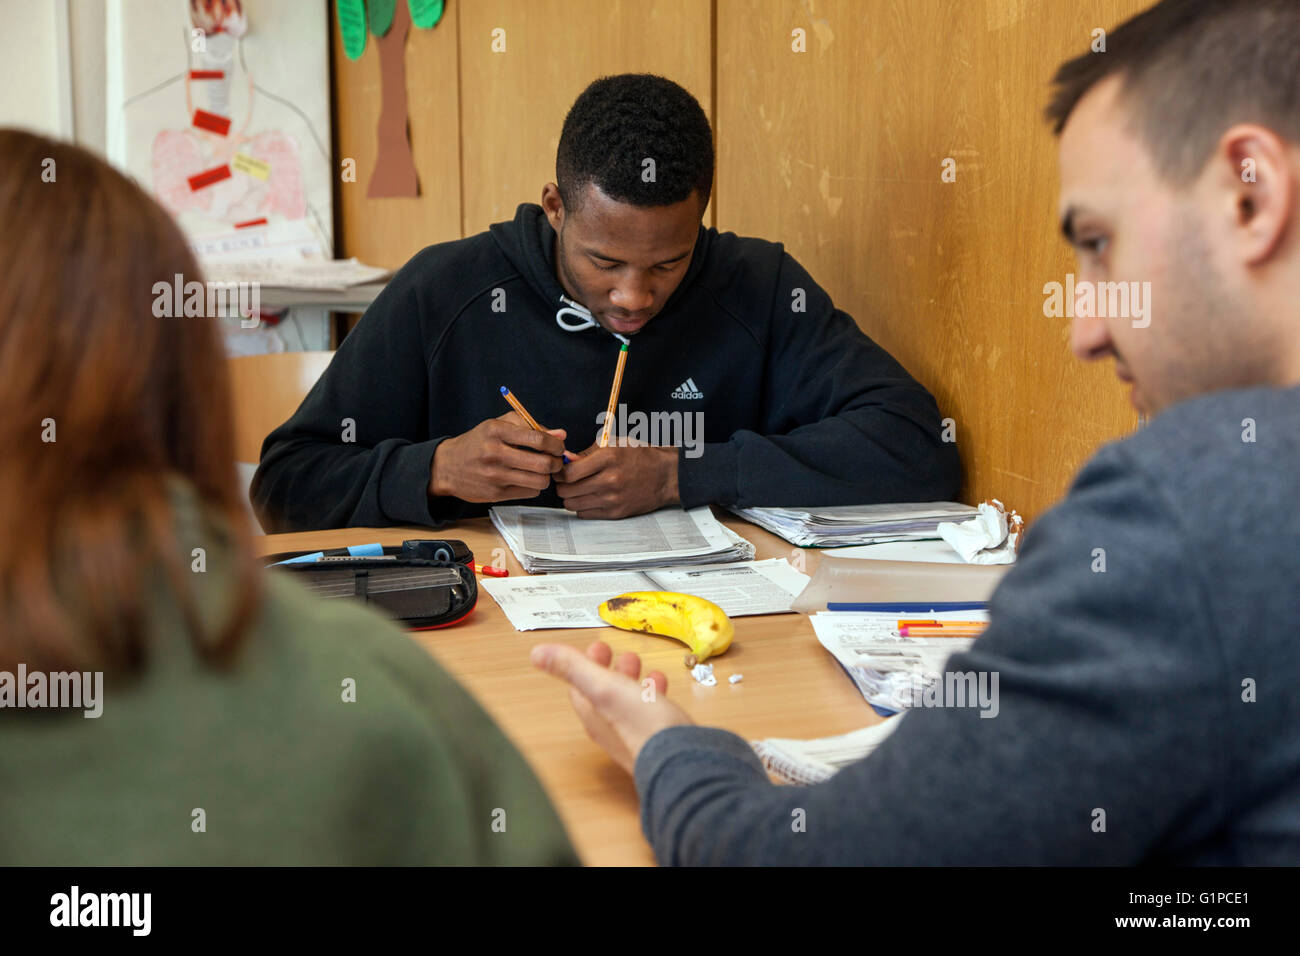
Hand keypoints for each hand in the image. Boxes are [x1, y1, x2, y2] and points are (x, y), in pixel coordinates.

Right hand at [430, 411, 568, 501]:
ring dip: (546, 476)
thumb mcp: (499, 425)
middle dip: (556, 463)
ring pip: (540, 481)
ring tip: (540, 470)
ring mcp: (495, 476)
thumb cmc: (478, 442)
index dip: (556, 444)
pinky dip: (533, 486)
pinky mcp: (495, 494)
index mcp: (496, 431)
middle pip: (543, 463)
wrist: (447, 466)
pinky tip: (525, 479)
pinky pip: (530, 492)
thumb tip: (561, 435)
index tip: (558, 446)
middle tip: (555, 460)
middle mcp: (494, 453)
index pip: (538, 439)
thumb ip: (531, 426)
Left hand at [530, 641, 692, 773]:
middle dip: (609, 670)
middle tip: (618, 652)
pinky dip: (651, 693)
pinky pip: (648, 712)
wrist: (683, 762)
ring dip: (630, 680)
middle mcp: (611, 729)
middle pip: (603, 695)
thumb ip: (573, 668)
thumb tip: (536, 653)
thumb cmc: (643, 724)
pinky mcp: (657, 739)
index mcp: (594, 716)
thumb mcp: (605, 688)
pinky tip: (662, 686)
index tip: (597, 645)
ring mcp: (634, 736)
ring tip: (641, 665)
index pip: (580, 688)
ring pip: (627, 702)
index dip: (584, 664)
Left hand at [554, 444, 679, 517]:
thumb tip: (566, 460)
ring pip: (573, 505)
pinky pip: (585, 514)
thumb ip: (587, 452)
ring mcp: (613, 499)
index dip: (559, 472)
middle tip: (566, 481)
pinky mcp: (616, 513)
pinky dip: (582, 507)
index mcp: (608, 458)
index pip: (568, 473)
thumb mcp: (615, 443)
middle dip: (562, 485)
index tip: (560, 470)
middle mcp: (609, 480)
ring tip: (577, 489)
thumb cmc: (641, 456)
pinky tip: (589, 498)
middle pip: (567, 491)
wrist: (666, 476)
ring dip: (570, 497)